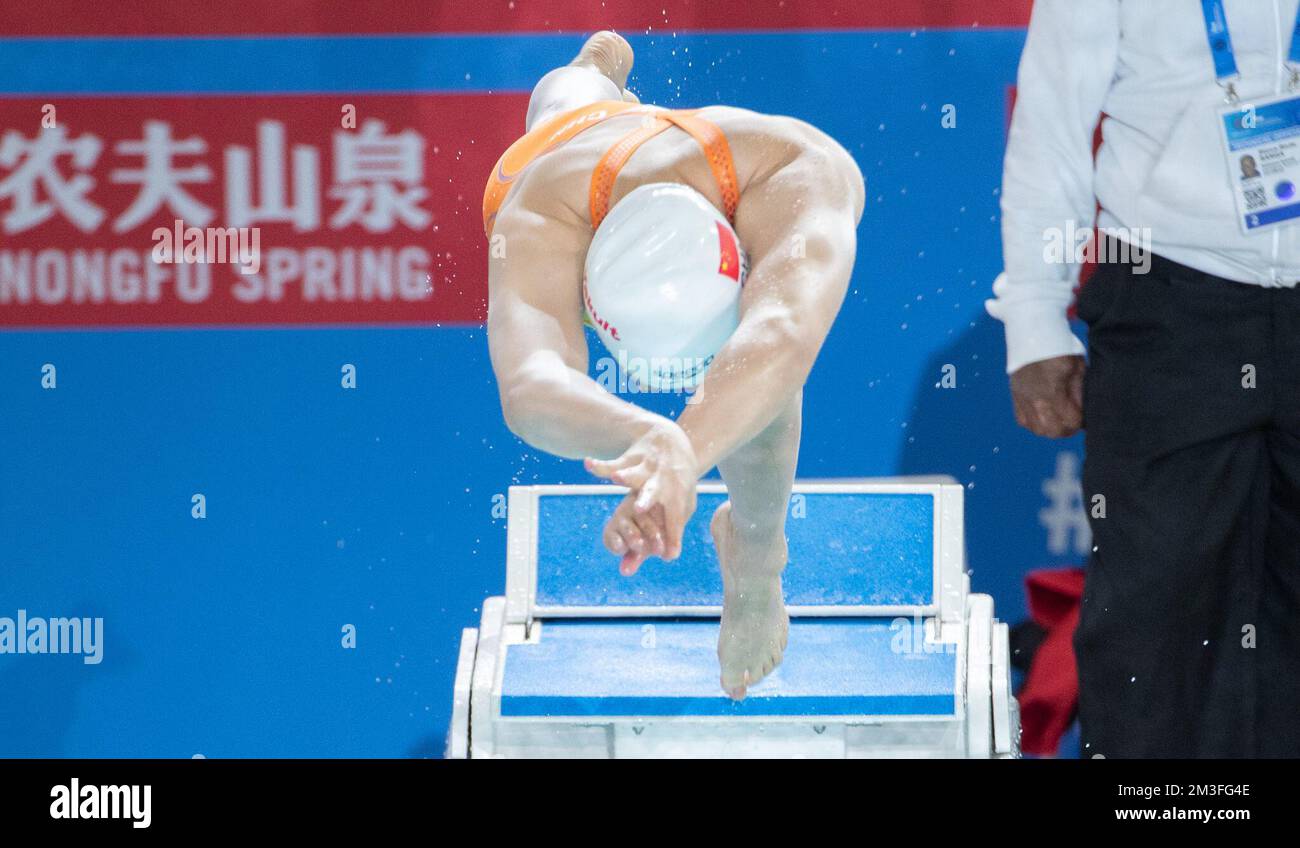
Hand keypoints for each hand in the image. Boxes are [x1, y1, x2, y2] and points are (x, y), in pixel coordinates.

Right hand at [584, 422, 699, 574]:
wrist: (673, 444)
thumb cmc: (675, 490)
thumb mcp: (674, 515)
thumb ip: (648, 544)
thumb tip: (625, 571)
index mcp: (677, 497)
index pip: (674, 520)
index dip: (672, 537)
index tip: (669, 554)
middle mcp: (661, 482)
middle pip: (653, 492)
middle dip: (647, 500)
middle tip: (641, 508)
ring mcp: (646, 469)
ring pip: (634, 474)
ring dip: (625, 477)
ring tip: (616, 478)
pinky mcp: (631, 459)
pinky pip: (613, 463)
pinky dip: (600, 466)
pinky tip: (588, 464)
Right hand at [1010, 355, 1084, 437]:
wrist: (1032, 336)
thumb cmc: (1058, 349)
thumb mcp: (1077, 369)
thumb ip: (1080, 394)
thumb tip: (1083, 414)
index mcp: (1052, 392)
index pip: (1070, 422)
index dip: (1081, 421)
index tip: (1084, 415)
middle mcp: (1034, 400)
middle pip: (1053, 432)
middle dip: (1067, 428)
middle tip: (1073, 418)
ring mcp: (1022, 400)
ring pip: (1038, 429)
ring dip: (1050, 427)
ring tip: (1059, 417)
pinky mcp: (1016, 397)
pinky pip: (1025, 421)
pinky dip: (1036, 422)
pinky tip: (1044, 413)